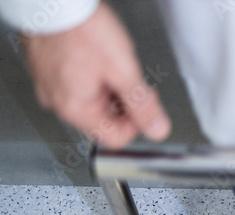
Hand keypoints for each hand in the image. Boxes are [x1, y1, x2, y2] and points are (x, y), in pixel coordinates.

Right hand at [21, 2, 170, 147]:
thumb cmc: (81, 28)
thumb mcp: (123, 71)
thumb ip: (143, 105)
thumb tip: (158, 129)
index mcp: (75, 109)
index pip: (116, 137)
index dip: (137, 124)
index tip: (146, 105)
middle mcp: (58, 101)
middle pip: (104, 119)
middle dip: (124, 102)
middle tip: (131, 78)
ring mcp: (50, 85)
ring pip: (91, 99)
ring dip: (109, 87)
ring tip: (112, 62)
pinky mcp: (48, 69)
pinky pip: (77, 82)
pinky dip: (92, 74)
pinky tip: (97, 56)